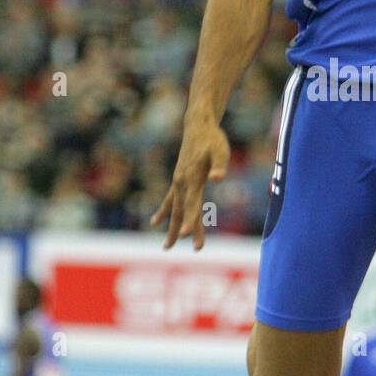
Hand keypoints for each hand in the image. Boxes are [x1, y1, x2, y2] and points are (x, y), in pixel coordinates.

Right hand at [150, 118, 229, 249]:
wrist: (198, 125)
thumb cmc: (212, 138)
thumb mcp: (220, 150)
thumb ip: (219, 165)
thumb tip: (218, 178)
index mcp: (192, 179)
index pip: (192, 204)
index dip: (191, 221)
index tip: (187, 236)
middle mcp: (182, 183)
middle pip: (184, 211)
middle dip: (187, 231)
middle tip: (196, 249)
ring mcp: (178, 182)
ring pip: (176, 209)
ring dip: (172, 228)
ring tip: (167, 247)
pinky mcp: (178, 179)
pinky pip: (169, 200)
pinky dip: (163, 212)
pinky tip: (154, 222)